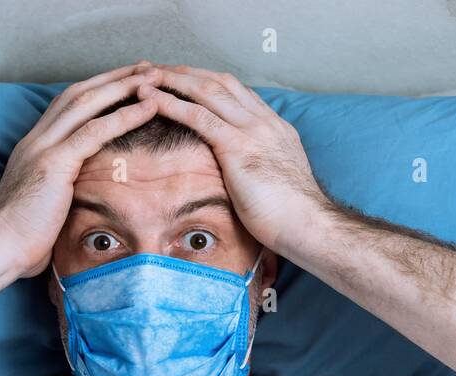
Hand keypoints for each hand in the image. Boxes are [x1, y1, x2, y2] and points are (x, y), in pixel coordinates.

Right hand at [0, 62, 163, 277]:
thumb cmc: (20, 240)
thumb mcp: (45, 206)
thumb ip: (62, 192)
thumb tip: (83, 200)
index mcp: (33, 148)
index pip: (68, 105)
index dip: (98, 90)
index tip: (126, 83)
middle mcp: (36, 140)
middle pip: (79, 94)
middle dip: (114, 78)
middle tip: (146, 68)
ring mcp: (44, 148)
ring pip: (88, 103)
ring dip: (124, 87)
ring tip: (154, 78)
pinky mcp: (54, 163)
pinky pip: (95, 131)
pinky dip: (124, 116)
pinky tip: (147, 107)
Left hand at [138, 65, 329, 256]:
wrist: (308, 226)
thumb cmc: (291, 216)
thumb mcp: (273, 181)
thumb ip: (257, 168)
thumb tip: (239, 178)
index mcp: (274, 128)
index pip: (237, 93)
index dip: (207, 83)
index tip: (185, 80)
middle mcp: (264, 122)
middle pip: (221, 83)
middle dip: (188, 73)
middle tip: (159, 69)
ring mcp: (253, 131)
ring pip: (208, 92)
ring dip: (174, 81)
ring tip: (146, 77)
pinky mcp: (238, 147)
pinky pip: (199, 117)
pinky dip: (172, 104)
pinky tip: (152, 100)